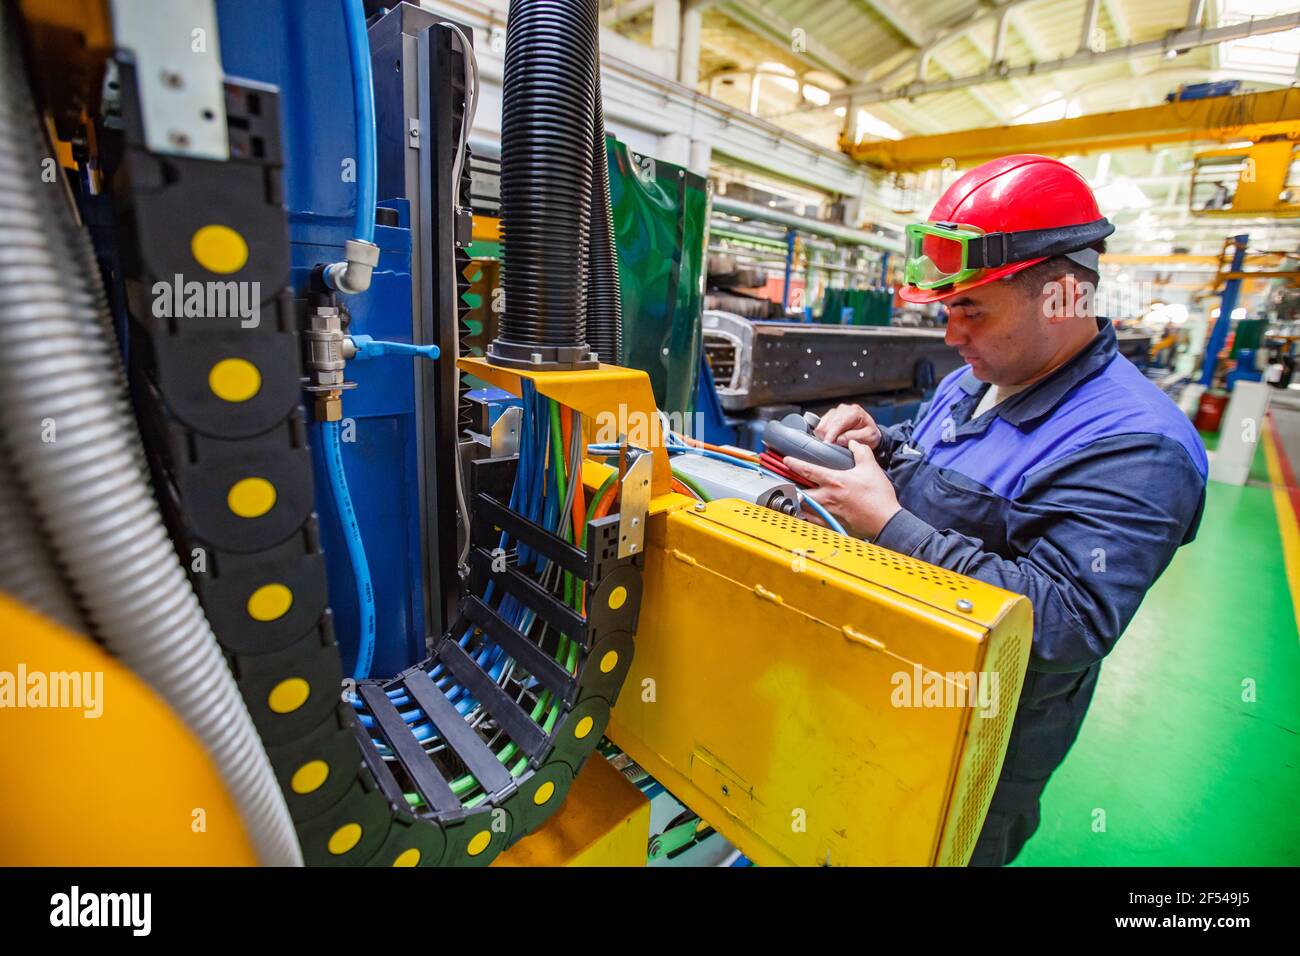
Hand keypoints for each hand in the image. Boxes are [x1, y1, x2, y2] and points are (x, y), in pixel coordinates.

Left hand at [783, 440, 900, 538]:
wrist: (885, 520)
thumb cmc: (878, 496)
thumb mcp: (871, 467)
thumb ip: (861, 451)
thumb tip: (853, 443)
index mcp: (835, 481)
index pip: (808, 470)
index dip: (794, 463)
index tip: (786, 460)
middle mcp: (827, 497)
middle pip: (800, 490)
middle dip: (790, 485)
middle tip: (785, 480)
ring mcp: (828, 512)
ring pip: (803, 506)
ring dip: (797, 499)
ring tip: (793, 494)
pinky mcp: (831, 524)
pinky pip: (811, 520)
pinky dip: (805, 514)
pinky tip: (805, 510)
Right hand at [815, 404, 881, 449]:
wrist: (869, 432)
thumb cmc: (869, 434)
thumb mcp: (867, 437)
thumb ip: (853, 437)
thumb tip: (839, 439)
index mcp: (854, 412)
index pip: (837, 423)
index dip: (831, 434)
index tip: (827, 444)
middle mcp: (843, 409)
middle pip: (827, 424)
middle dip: (828, 437)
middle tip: (835, 446)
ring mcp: (835, 411)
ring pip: (821, 425)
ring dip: (825, 436)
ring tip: (835, 442)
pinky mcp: (829, 416)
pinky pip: (819, 426)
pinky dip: (823, 434)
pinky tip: (832, 438)